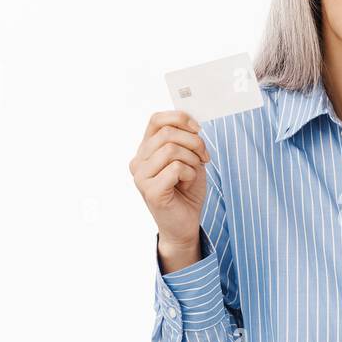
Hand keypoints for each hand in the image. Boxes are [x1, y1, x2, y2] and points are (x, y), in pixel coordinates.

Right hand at [129, 110, 211, 252]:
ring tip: (193, 172)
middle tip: (203, 156)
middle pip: (167, 133)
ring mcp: (141, 177)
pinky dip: (189, 173)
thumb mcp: (189, 159)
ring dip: (192, 159)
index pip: (156, 120)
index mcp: (145, 151)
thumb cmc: (186, 191)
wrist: (184, 223)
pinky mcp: (150, 191)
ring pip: (171, 149)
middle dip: (193, 142)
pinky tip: (186, 184)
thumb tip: (191, 124)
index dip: (180, 118)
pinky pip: (175, 168)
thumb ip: (185, 140)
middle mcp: (138, 162)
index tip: (198, 130)